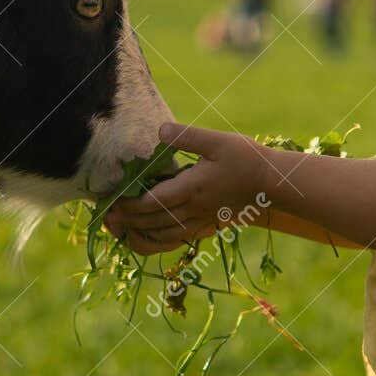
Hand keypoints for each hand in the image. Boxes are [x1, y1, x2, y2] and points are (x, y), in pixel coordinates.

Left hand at [102, 122, 270, 254]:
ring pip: (161, 237)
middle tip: (103, 216)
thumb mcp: (218, 141)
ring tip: (116, 229)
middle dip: (125, 221)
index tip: (108, 200)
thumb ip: (187, 137)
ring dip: (136, 236)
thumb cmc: (246, 158)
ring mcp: (199, 222)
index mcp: (193, 189)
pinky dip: (154, 244)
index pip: (152, 202)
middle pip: (151, 222)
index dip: (127, 205)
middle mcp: (193, 210)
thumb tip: (159, 131)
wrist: (272, 184)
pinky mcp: (205, 227)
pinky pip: (174, 242)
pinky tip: (141, 239)